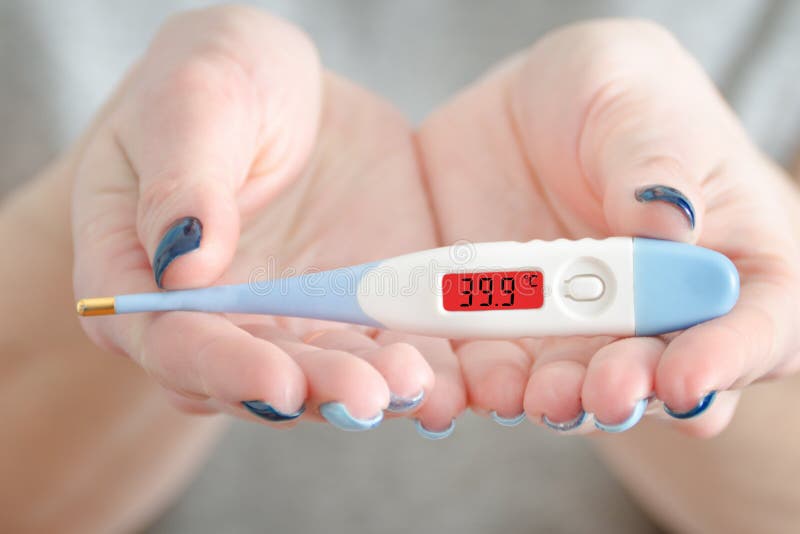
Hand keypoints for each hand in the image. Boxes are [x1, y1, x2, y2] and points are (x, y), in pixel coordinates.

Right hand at [73, 6, 464, 431]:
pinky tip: (448, 376)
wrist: (289, 89)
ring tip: (415, 386)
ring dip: (372, 390)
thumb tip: (183, 268)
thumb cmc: (220, 80)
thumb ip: (182, 179)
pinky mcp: (357, 308)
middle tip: (366, 397)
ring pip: (328, 374)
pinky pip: (386, 346)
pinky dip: (418, 367)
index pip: (173, 341)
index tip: (278, 382)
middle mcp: (219, 317)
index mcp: (146, 274)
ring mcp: (293, 319)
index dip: (224, 369)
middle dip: (315, 391)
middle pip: (259, 375)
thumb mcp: (193, 98)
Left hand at [419, 20, 799, 435]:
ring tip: (537, 396)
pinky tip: (468, 382)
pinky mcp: (508, 326)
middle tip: (606, 391)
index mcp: (726, 258)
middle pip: (658, 374)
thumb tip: (669, 223)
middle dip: (630, 389)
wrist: (529, 103)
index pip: (756, 326)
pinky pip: (494, 368)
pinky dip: (480, 383)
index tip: (687, 377)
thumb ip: (656, 161)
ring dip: (558, 400)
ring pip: (574, 386)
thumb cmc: (616, 92)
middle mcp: (655, 312)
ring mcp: (578, 328)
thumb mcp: (638, 100)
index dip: (727, 360)